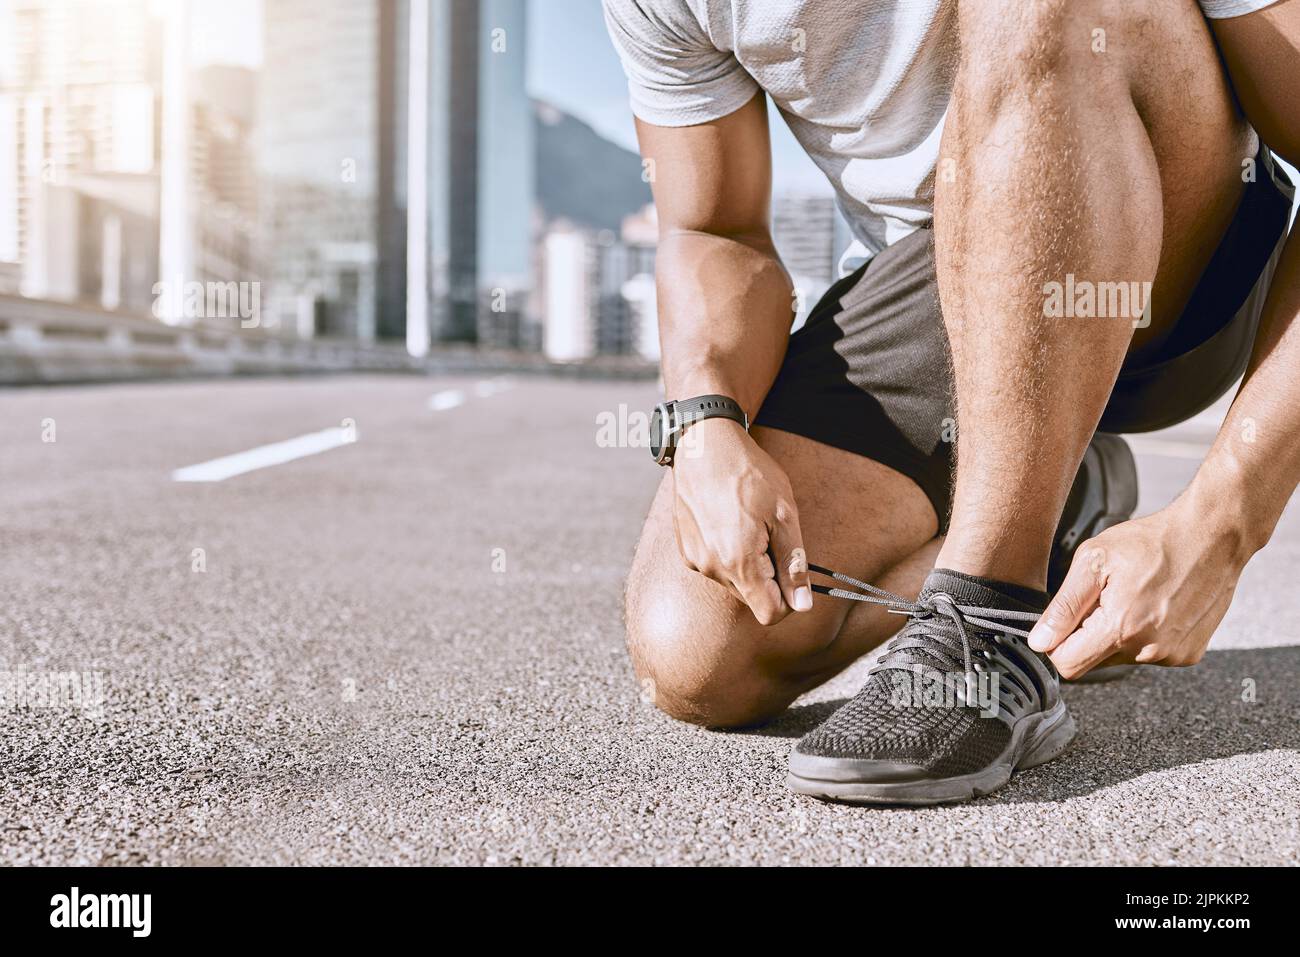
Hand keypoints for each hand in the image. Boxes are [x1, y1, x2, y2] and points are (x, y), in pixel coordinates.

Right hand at [671, 419, 811, 624]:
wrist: (704, 445)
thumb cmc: (748, 474)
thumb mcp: (784, 515)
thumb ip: (794, 563)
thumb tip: (803, 604)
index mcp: (738, 562)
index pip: (769, 613)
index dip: (789, 600)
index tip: (792, 572)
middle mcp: (712, 568)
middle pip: (751, 598)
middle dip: (769, 577)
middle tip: (771, 535)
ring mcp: (695, 560)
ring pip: (734, 582)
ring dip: (748, 564)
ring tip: (748, 523)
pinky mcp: (686, 550)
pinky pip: (716, 567)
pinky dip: (728, 554)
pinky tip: (729, 522)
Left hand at [1027, 497, 1251, 678]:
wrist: (1212, 535)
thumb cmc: (1152, 542)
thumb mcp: (1094, 562)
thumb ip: (1064, 607)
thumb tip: (1040, 642)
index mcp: (1121, 629)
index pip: (1068, 664)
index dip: (1057, 644)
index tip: (1062, 621)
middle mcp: (1149, 651)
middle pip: (1094, 662)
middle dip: (1087, 636)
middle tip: (1103, 598)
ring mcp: (1173, 655)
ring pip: (1121, 657)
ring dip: (1116, 634)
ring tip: (1132, 597)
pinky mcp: (1189, 653)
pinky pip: (1150, 654)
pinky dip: (1143, 635)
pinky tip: (1153, 605)